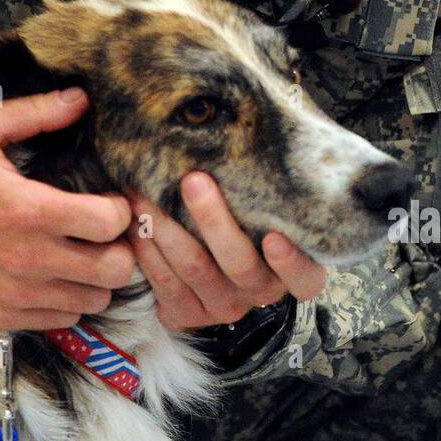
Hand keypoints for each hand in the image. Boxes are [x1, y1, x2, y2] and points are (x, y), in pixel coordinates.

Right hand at [0, 87, 136, 329]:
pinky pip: (59, 320)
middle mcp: (29, 261)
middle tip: (104, 232)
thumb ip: (35, 113)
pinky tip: (53, 274)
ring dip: (96, 277)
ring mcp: (15, 295)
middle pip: (114, 270)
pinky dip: (67, 299)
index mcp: (29, 211)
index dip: (119, 209)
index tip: (108, 201)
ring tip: (81, 253)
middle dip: (119, 248)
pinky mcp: (0, 318)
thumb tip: (82, 97)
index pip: (111, 224)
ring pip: (93, 300)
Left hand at [127, 171, 326, 331]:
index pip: (305, 279)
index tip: (274, 237)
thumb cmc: (246, 213)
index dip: (291, 263)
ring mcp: (223, 307)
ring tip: (147, 195)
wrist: (210, 256)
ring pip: (195, 269)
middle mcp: (260, 293)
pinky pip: (165, 284)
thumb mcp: (267, 203)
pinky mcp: (187, 315)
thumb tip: (259, 126)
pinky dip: (148, 250)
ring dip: (168, 229)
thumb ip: (271, 186)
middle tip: (193, 180)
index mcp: (293, 272)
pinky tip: (136, 222)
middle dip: (213, 220)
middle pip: (239, 263)